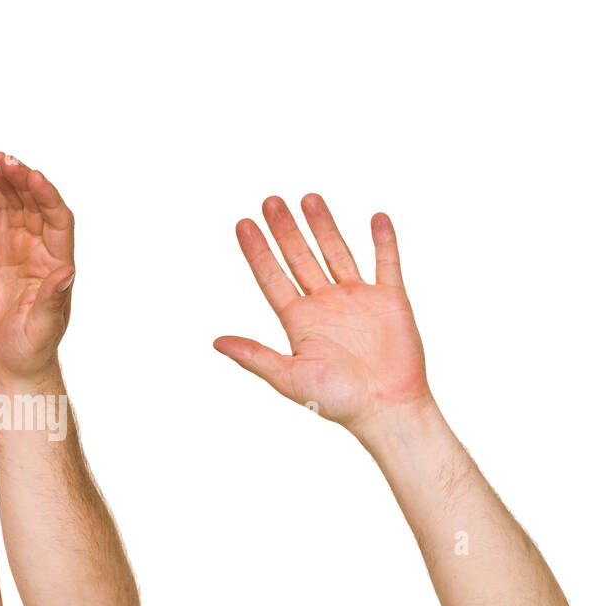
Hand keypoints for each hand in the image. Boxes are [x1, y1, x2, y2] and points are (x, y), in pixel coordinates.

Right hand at [0, 152, 75, 382]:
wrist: (12, 360)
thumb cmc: (31, 349)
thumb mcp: (42, 328)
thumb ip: (53, 300)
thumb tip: (68, 273)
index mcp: (58, 265)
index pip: (59, 221)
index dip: (48, 197)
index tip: (33, 176)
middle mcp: (43, 250)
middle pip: (38, 204)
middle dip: (24, 180)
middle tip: (7, 160)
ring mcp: (22, 247)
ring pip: (20, 204)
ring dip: (9, 180)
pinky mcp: (1, 250)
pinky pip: (1, 214)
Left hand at [214, 195, 430, 434]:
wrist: (387, 409)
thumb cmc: (337, 400)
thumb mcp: (288, 377)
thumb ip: (254, 355)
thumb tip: (216, 341)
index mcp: (299, 320)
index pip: (272, 277)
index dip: (257, 251)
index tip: (243, 224)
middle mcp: (325, 304)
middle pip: (300, 257)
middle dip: (285, 229)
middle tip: (270, 201)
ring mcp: (357, 299)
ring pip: (337, 252)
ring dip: (324, 225)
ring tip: (308, 197)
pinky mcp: (390, 300)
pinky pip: (386, 262)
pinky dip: (382, 240)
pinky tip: (375, 217)